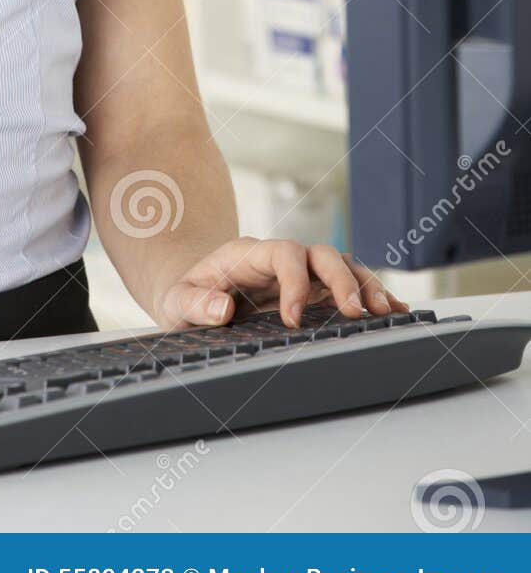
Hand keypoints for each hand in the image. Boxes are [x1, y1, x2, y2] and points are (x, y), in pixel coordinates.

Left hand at [150, 236, 409, 330]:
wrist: (196, 295)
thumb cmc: (188, 297)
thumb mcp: (177, 301)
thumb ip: (194, 304)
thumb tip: (221, 309)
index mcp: (249, 255)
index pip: (282, 253)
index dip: (293, 282)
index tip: (291, 319)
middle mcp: (281, 259)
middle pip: (321, 254)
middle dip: (341, 280)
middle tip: (355, 313)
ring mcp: (301, 274)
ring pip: (342, 266)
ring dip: (365, 285)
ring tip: (385, 311)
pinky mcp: (315, 292)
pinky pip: (349, 286)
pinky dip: (372, 295)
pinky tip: (396, 310)